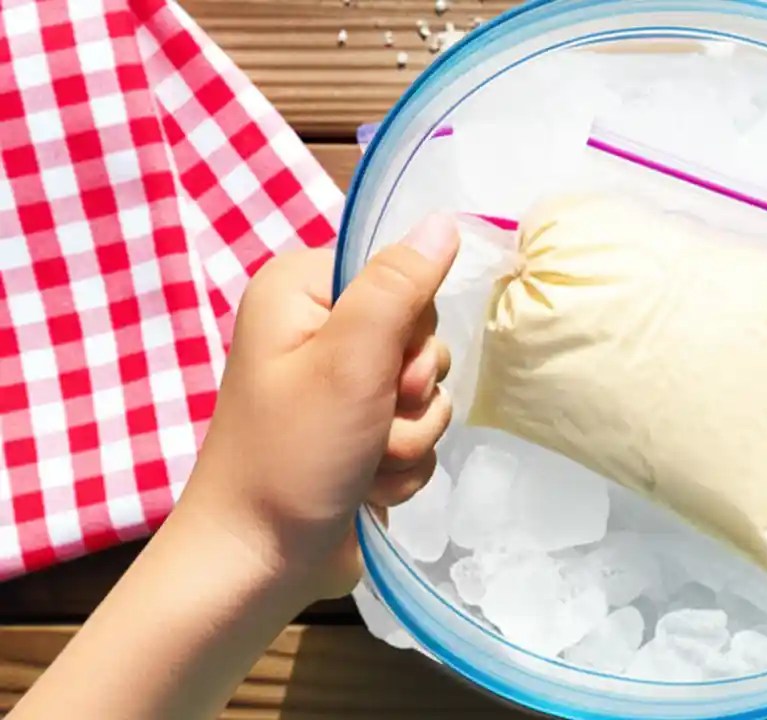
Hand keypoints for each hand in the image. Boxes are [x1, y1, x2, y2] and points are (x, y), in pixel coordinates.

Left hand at [182, 215, 458, 601]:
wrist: (257, 562)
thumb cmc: (293, 454)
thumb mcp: (350, 361)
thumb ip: (400, 286)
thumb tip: (445, 220)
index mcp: (303, 292)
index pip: (403, 275)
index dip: (409, 328)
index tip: (383, 367)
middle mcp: (322, 331)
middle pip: (423, 337)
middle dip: (412, 393)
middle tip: (371, 421)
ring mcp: (342, 388)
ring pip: (427, 393)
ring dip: (409, 437)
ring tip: (365, 463)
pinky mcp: (360, 434)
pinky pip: (418, 433)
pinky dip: (401, 465)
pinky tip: (367, 486)